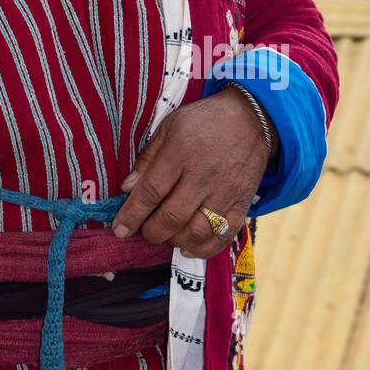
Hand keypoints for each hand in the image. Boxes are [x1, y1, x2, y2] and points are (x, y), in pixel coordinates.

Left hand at [111, 88, 270, 258]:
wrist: (250, 120)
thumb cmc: (202, 122)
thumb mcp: (169, 127)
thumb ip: (147, 159)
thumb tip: (127, 188)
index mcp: (180, 152)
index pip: (151, 190)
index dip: (132, 214)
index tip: (119, 229)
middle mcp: (203, 175)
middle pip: (173, 216)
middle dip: (152, 232)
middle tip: (144, 232)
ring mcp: (225, 192)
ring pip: (198, 231)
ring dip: (176, 241)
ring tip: (165, 236)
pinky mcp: (242, 204)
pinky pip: (224, 236)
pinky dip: (204, 249)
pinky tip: (188, 247)